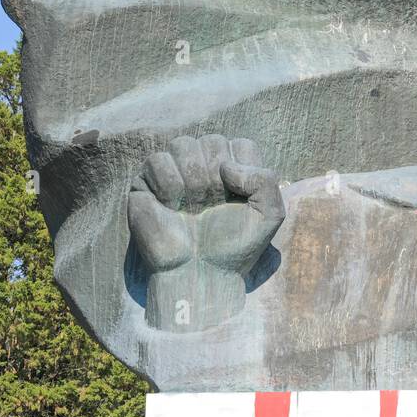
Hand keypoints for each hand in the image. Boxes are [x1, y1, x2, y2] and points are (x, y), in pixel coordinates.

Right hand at [127, 135, 284, 330]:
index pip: (241, 145)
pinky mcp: (147, 182)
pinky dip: (168, 183)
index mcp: (235, 169)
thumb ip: (266, 179)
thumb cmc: (234, 247)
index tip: (238, 200)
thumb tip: (226, 165)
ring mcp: (175, 172)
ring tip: (194, 205)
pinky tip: (172, 205)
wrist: (199, 275)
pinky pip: (157, 159)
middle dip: (215, 175)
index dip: (242, 172)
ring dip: (193, 177)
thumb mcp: (269, 215)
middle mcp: (205, 166)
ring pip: (183, 143)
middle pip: (212, 141)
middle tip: (212, 205)